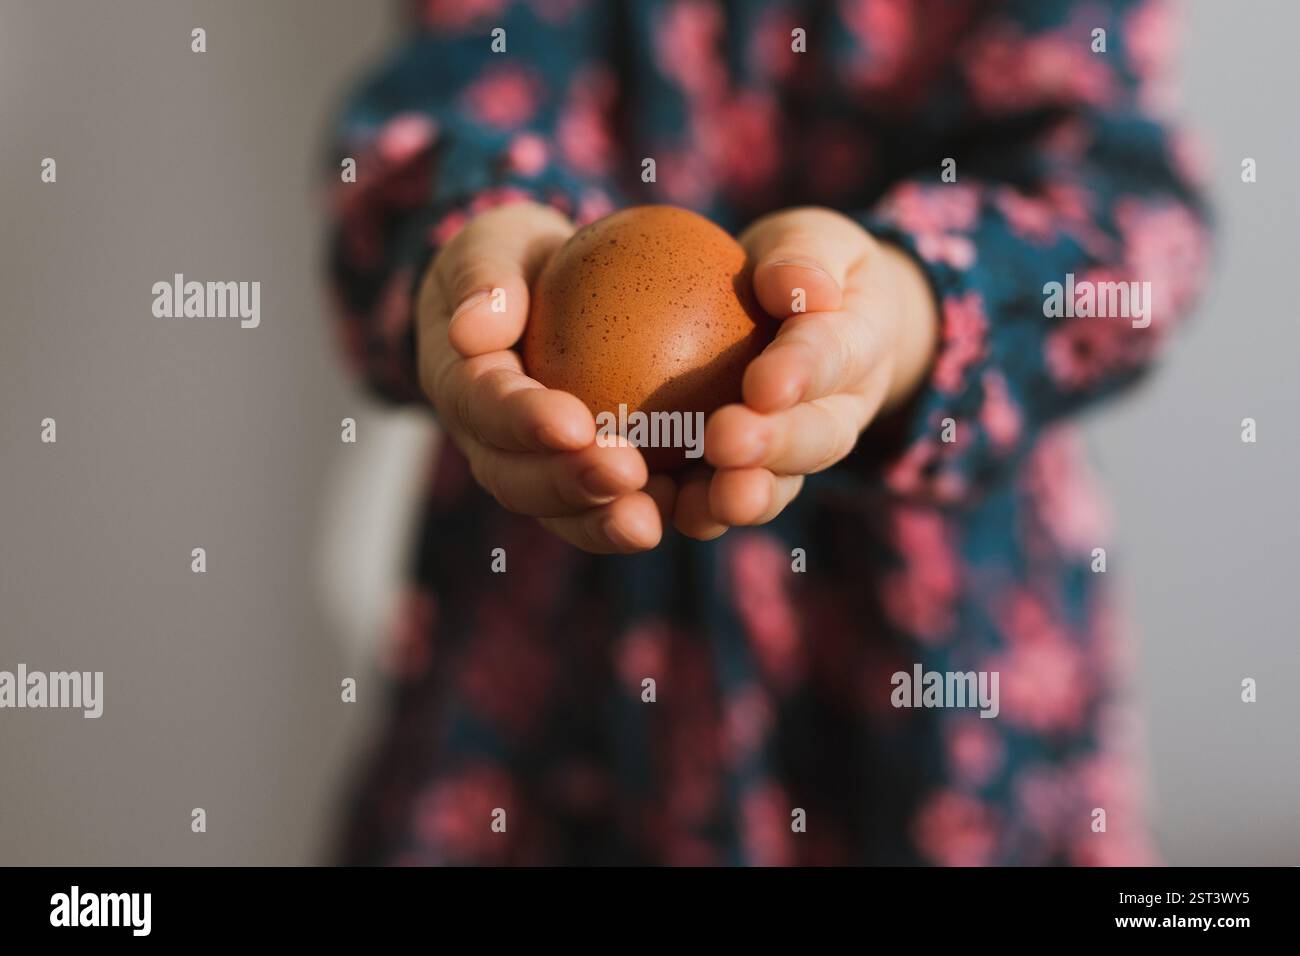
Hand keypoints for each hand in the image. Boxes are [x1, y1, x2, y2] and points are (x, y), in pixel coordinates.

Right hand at [416, 202, 669, 552]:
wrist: (551, 292)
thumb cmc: (521, 258)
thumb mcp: (499, 242)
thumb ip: (484, 277)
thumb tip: (472, 331)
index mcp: (459, 382)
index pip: (482, 407)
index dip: (521, 421)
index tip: (573, 423)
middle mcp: (489, 442)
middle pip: (515, 479)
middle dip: (567, 486)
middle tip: (626, 475)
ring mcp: (533, 470)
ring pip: (559, 511)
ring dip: (602, 521)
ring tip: (652, 519)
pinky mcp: (582, 482)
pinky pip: (607, 508)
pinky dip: (642, 513)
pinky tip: (690, 507)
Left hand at [673, 207, 939, 539]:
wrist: (800, 319)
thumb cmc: (800, 266)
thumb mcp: (812, 241)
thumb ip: (806, 258)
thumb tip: (800, 284)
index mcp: (860, 347)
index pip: (835, 355)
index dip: (803, 372)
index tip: (765, 384)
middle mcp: (835, 414)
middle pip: (815, 438)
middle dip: (774, 447)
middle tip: (726, 443)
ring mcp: (793, 454)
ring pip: (775, 484)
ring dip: (738, 497)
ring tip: (699, 505)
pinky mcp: (744, 475)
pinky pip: (720, 497)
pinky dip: (687, 508)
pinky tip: (647, 510)